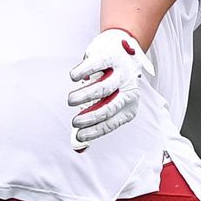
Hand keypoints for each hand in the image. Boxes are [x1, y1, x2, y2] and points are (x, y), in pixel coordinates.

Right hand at [68, 28, 148, 151]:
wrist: (122, 51)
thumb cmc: (110, 84)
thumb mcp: (105, 103)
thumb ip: (92, 124)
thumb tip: (79, 149)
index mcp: (129, 105)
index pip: (112, 122)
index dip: (95, 131)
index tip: (79, 136)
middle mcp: (129, 89)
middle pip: (109, 107)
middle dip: (91, 118)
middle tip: (75, 122)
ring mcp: (121, 73)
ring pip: (103, 88)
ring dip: (84, 96)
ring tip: (71, 101)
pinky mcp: (111, 57)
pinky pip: (97, 65)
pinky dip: (83, 72)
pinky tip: (74, 78)